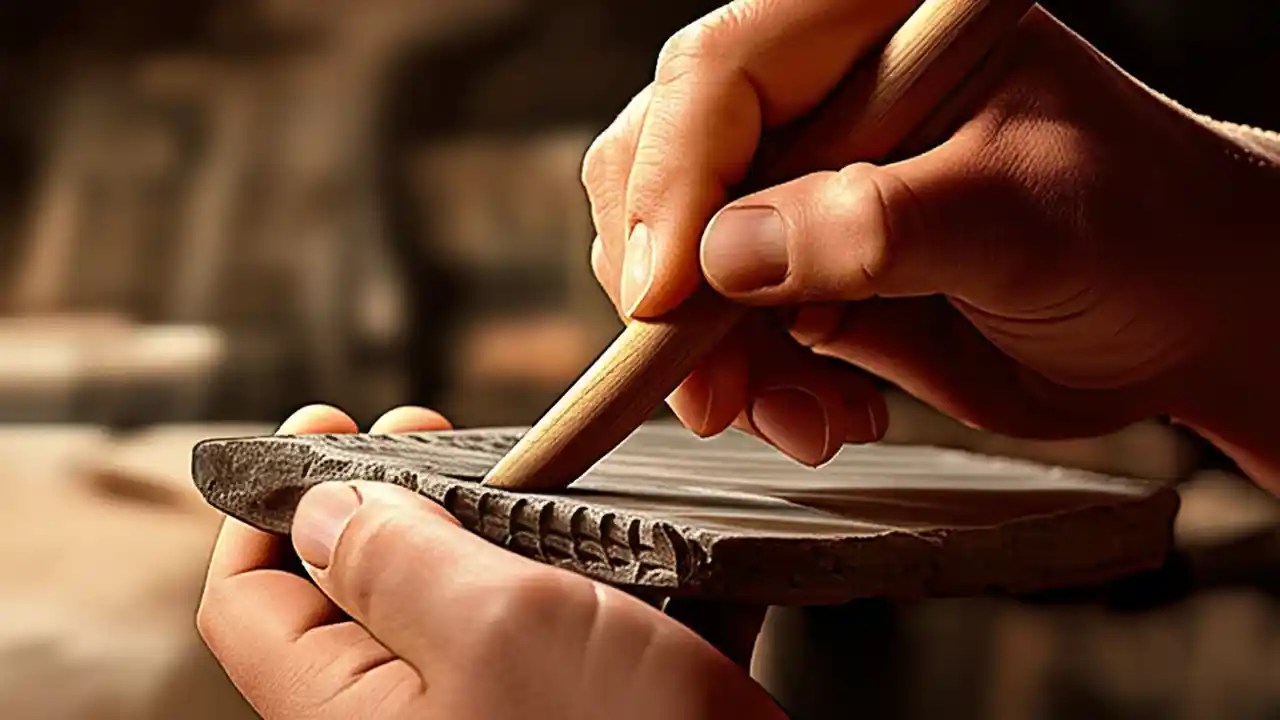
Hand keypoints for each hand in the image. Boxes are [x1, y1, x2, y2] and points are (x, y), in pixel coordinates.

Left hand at [198, 405, 782, 719]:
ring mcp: (495, 715)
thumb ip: (394, 561)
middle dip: (389, 497)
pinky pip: (546, 629)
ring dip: (488, 526)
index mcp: (351, 714)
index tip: (324, 422)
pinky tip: (611, 533)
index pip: (248, 603)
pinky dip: (570, 574)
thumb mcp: (498, 629)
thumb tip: (317, 509)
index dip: (268, 502)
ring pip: (456, 601)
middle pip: (354, 591)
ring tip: (530, 471)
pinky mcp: (567, 711)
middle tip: (428, 431)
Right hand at [583, 1, 1279, 489]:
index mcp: (875, 29)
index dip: (674, 178)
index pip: (727, 70)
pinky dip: (751, 385)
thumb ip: (876, 228)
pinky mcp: (805, 266)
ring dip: (717, 357)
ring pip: (683, 258)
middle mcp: (826, 94)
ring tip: (807, 418)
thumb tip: (723, 258)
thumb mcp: (1020, 221)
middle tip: (711, 387)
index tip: (668, 294)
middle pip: (672, 161)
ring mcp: (807, 183)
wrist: (1177, 316)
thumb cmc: (1136, 232)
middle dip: (677, 286)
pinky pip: (725, 325)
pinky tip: (825, 414)